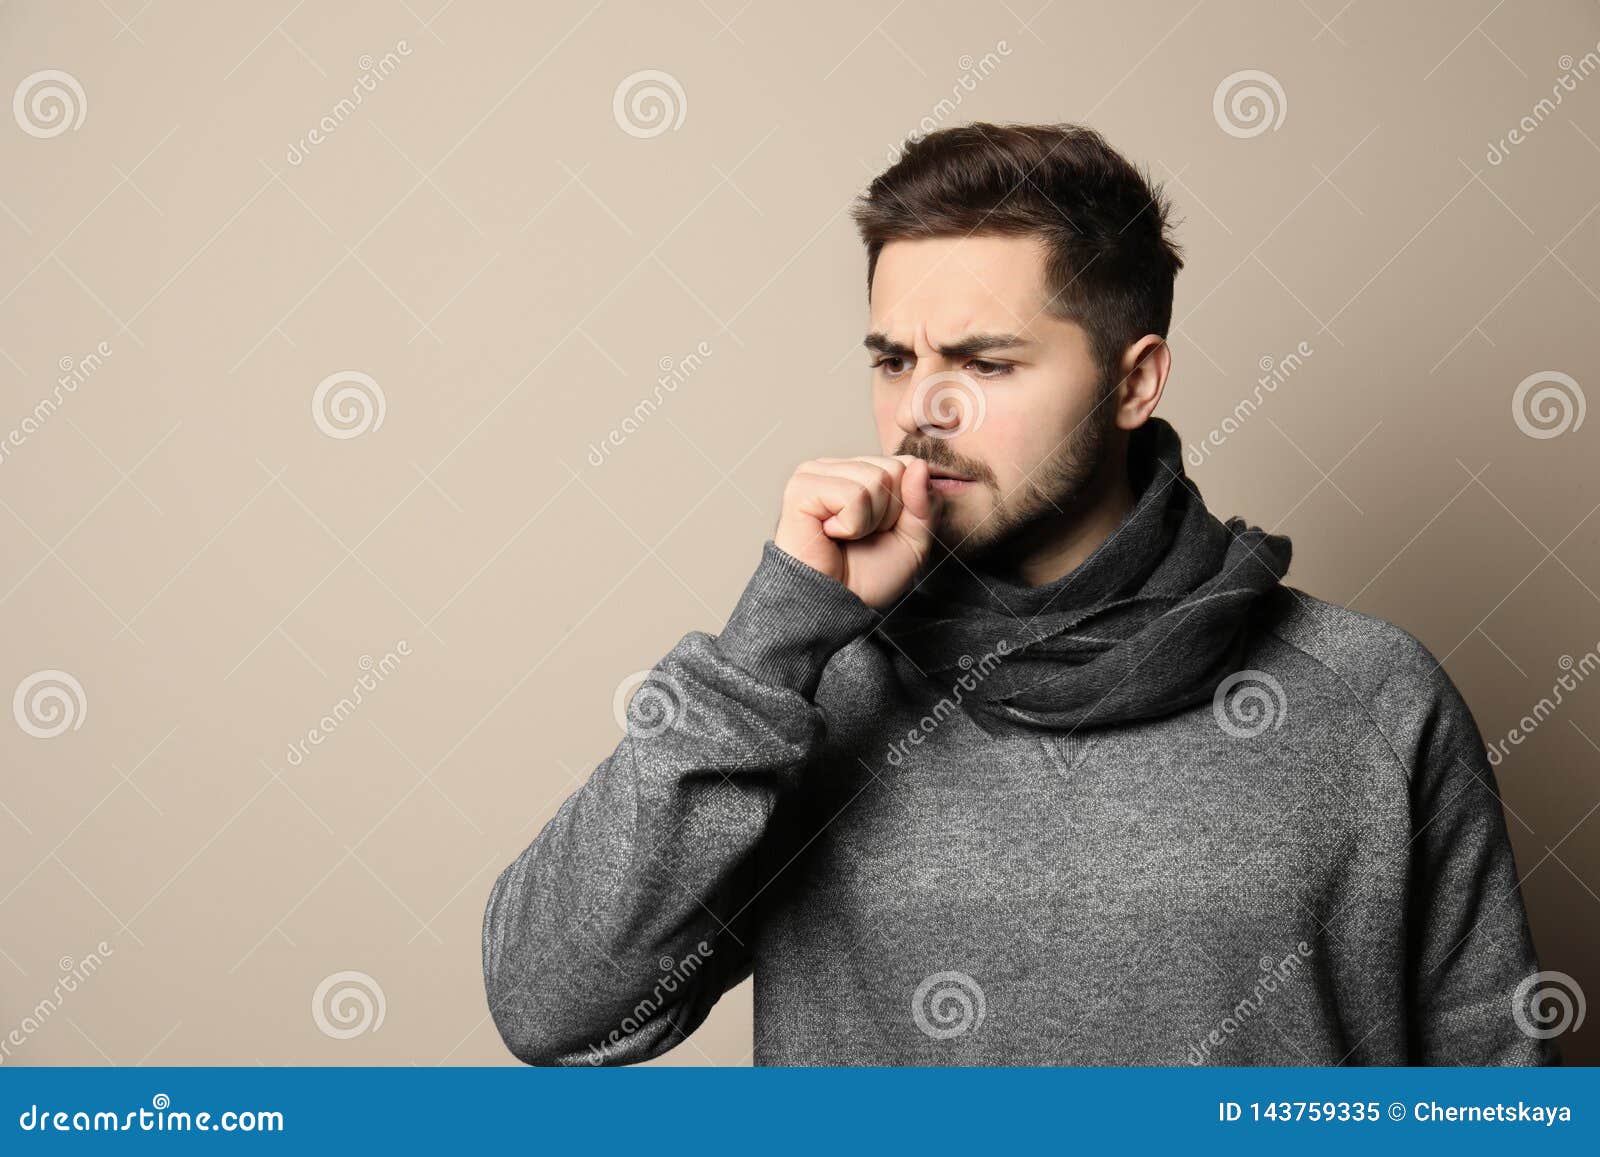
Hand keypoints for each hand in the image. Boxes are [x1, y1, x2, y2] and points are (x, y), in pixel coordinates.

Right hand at [772, 455, 943, 608]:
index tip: (879, 532)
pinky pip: (854, 495)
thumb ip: (925, 504)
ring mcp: (816, 473)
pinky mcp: (802, 488)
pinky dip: (851, 525)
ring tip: (844, 536)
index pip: (907, 464)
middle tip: (859, 537)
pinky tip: (830, 535)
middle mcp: (836, 467)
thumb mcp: (914, 540)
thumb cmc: (865, 577)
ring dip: (868, 522)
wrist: (833, 606)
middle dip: (887, 514)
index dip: (905, 507)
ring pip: (876, 479)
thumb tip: (919, 465)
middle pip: (893, 469)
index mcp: (859, 472)